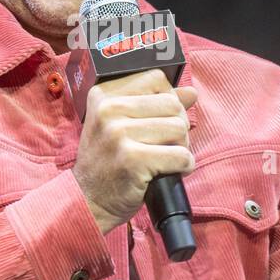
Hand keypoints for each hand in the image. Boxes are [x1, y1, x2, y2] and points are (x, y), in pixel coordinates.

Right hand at [73, 68, 197, 234]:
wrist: (88, 200)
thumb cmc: (108, 161)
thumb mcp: (121, 124)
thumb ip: (154, 104)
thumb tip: (191, 92)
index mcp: (104, 95)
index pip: (155, 79)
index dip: (168, 100)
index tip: (160, 120)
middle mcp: (108, 109)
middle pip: (172, 104)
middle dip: (178, 126)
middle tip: (166, 145)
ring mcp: (119, 133)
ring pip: (179, 128)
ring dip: (182, 147)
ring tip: (165, 159)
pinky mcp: (132, 159)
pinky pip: (180, 155)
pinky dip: (184, 166)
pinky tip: (170, 172)